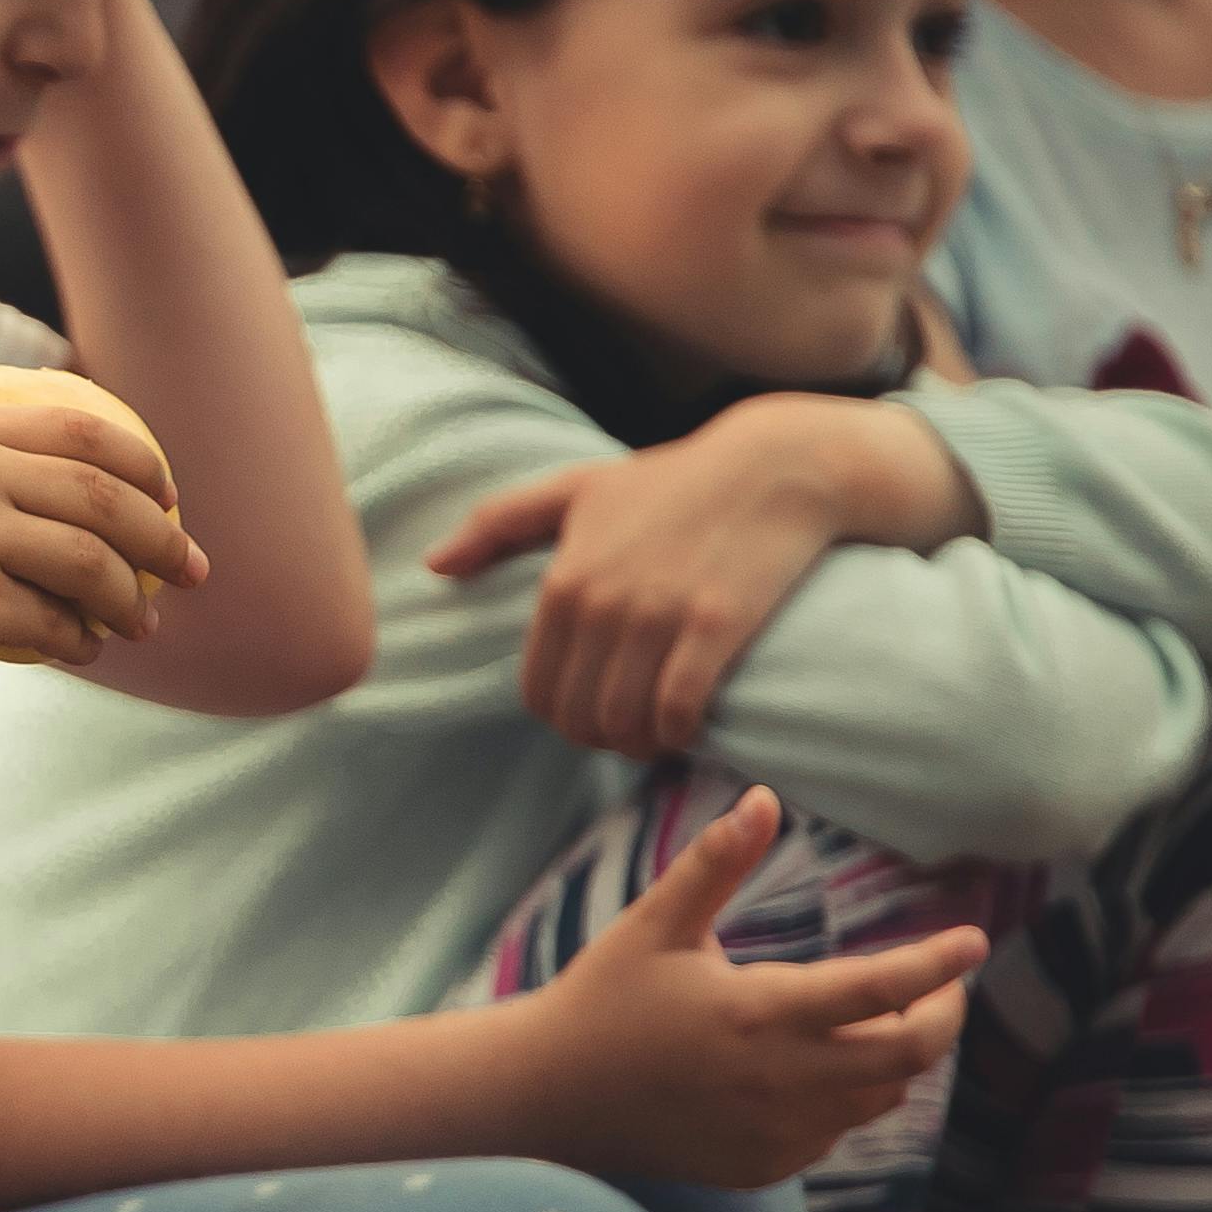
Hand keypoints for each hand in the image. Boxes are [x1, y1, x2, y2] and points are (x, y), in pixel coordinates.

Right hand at [0, 385, 204, 712]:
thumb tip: (79, 501)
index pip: (78, 427)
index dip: (143, 463)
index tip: (170, 498)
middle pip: (102, 492)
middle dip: (163, 535)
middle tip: (193, 570)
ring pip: (92, 562)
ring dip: (132, 599)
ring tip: (142, 625)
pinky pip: (56, 624)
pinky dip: (83, 642)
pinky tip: (82, 652)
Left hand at [432, 394, 964, 757]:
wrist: (776, 467)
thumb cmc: (674, 481)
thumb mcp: (577, 490)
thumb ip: (498, 525)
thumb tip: (435, 566)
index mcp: (562, 582)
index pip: (539, 693)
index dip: (565, 719)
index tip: (596, 713)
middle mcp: (601, 603)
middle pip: (579, 719)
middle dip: (602, 738)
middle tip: (631, 730)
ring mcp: (657, 616)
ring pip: (626, 725)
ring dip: (642, 744)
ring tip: (661, 733)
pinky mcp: (714, 626)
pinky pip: (678, 713)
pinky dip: (680, 733)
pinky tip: (692, 724)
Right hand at [517, 787, 982, 1186]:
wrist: (549, 1100)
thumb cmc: (602, 1000)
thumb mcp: (653, 925)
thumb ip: (715, 864)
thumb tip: (764, 798)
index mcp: (759, 1012)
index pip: (882, 990)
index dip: (938, 964)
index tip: (974, 940)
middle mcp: (780, 1080)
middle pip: (909, 1055)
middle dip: (942, 1016)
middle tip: (944, 988)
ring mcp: (776, 1130)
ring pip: (881, 1096)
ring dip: (896, 1057)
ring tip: (880, 1020)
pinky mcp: (764, 1164)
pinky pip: (836, 1131)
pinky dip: (848, 1096)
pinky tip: (817, 1068)